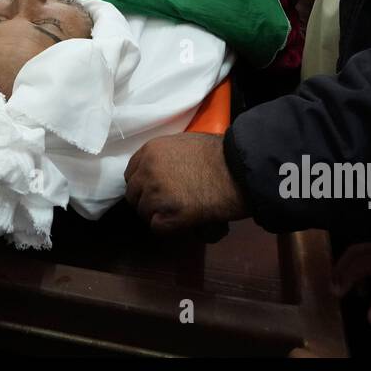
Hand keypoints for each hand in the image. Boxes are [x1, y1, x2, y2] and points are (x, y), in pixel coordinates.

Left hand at [124, 134, 246, 233]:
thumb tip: (163, 170)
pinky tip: (185, 220)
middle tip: (167, 204)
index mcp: (150, 151)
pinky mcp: (167, 215)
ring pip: (144, 212)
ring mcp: (155, 194)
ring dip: (160, 215)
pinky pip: (157, 227)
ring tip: (181, 212)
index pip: (132, 173)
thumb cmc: (220, 154)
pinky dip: (171, 228)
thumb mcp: (185, 143)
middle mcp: (147, 171)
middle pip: (133, 194)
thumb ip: (166, 156)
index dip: (143, 184)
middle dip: (147, 201)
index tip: (155, 190)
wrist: (238, 170)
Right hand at [332, 240, 370, 324]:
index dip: (347, 277)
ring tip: (343, 287)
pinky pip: (367, 249)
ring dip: (346, 264)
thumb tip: (370, 318)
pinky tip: (362, 282)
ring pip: (359, 248)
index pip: (363, 264)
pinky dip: (357, 263)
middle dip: (340, 269)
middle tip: (333, 289)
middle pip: (356, 251)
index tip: (337, 294)